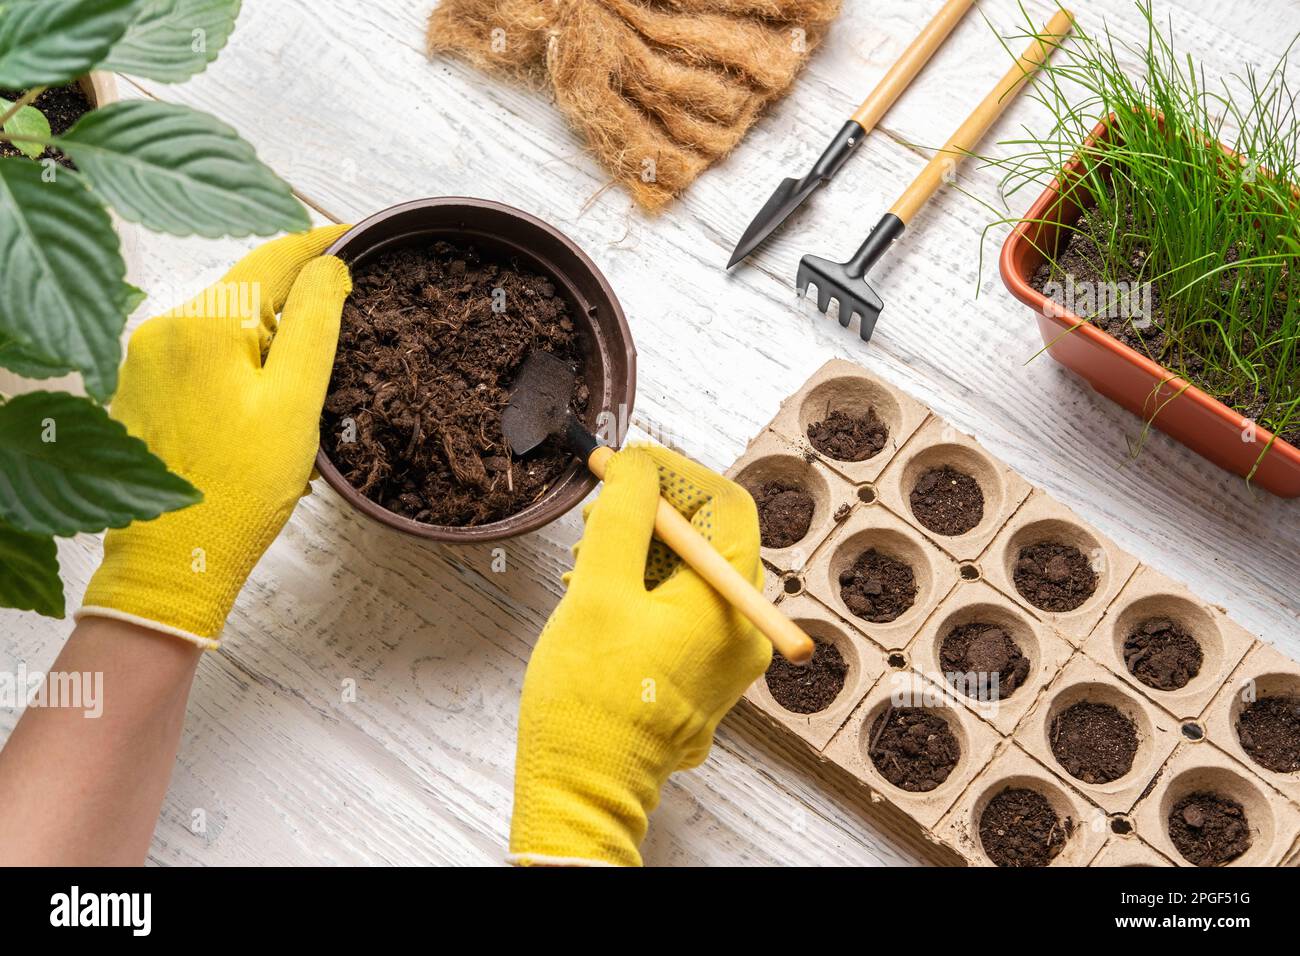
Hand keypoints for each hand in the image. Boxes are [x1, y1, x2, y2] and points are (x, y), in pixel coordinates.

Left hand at [78, 226, 352, 648]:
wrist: (173, 559)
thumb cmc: (239, 490)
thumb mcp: (296, 403)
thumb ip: (316, 324)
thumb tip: (330, 266)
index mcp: (203, 321)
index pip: (274, 257)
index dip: (321, 243)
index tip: (356, 234)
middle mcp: (163, 327)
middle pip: (248, 291)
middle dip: (297, 305)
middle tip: (347, 329)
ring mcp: (145, 359)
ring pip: (227, 325)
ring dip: (270, 342)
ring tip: (305, 392)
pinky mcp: (140, 388)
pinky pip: (203, 357)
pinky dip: (240, 367)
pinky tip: (261, 411)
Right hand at [510, 445, 770, 865]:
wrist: (586, 788)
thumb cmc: (591, 699)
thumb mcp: (599, 590)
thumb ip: (621, 517)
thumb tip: (637, 465)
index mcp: (732, 603)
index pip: (728, 506)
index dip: (678, 473)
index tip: (629, 463)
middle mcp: (744, 630)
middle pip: (712, 539)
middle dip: (653, 513)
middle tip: (599, 510)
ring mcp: (726, 658)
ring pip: (692, 575)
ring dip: (642, 552)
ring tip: (588, 559)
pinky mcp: (701, 677)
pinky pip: (683, 611)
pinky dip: (645, 590)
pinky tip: (599, 595)